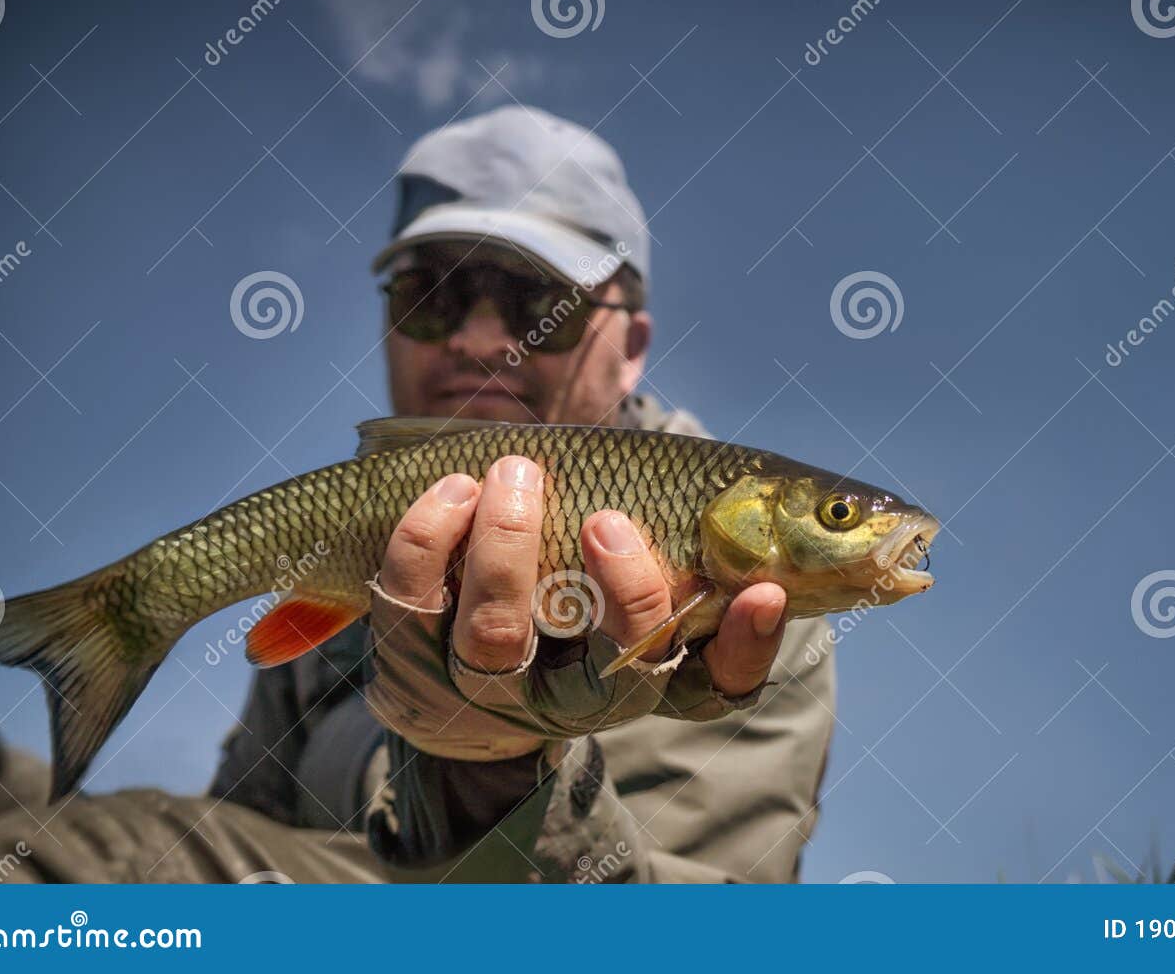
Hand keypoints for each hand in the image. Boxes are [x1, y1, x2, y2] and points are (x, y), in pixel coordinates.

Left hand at [364, 456, 787, 759]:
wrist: (450, 694)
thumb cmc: (565, 618)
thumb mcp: (630, 604)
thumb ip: (697, 578)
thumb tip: (765, 579)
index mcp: (640, 684)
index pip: (714, 686)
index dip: (746, 647)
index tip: (764, 589)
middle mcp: (569, 702)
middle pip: (609, 669)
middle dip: (621, 592)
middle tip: (611, 519)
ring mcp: (485, 687)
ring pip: (499, 633)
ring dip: (508, 546)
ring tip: (518, 472)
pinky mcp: (409, 659)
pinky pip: (413, 599)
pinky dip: (429, 537)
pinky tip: (455, 488)